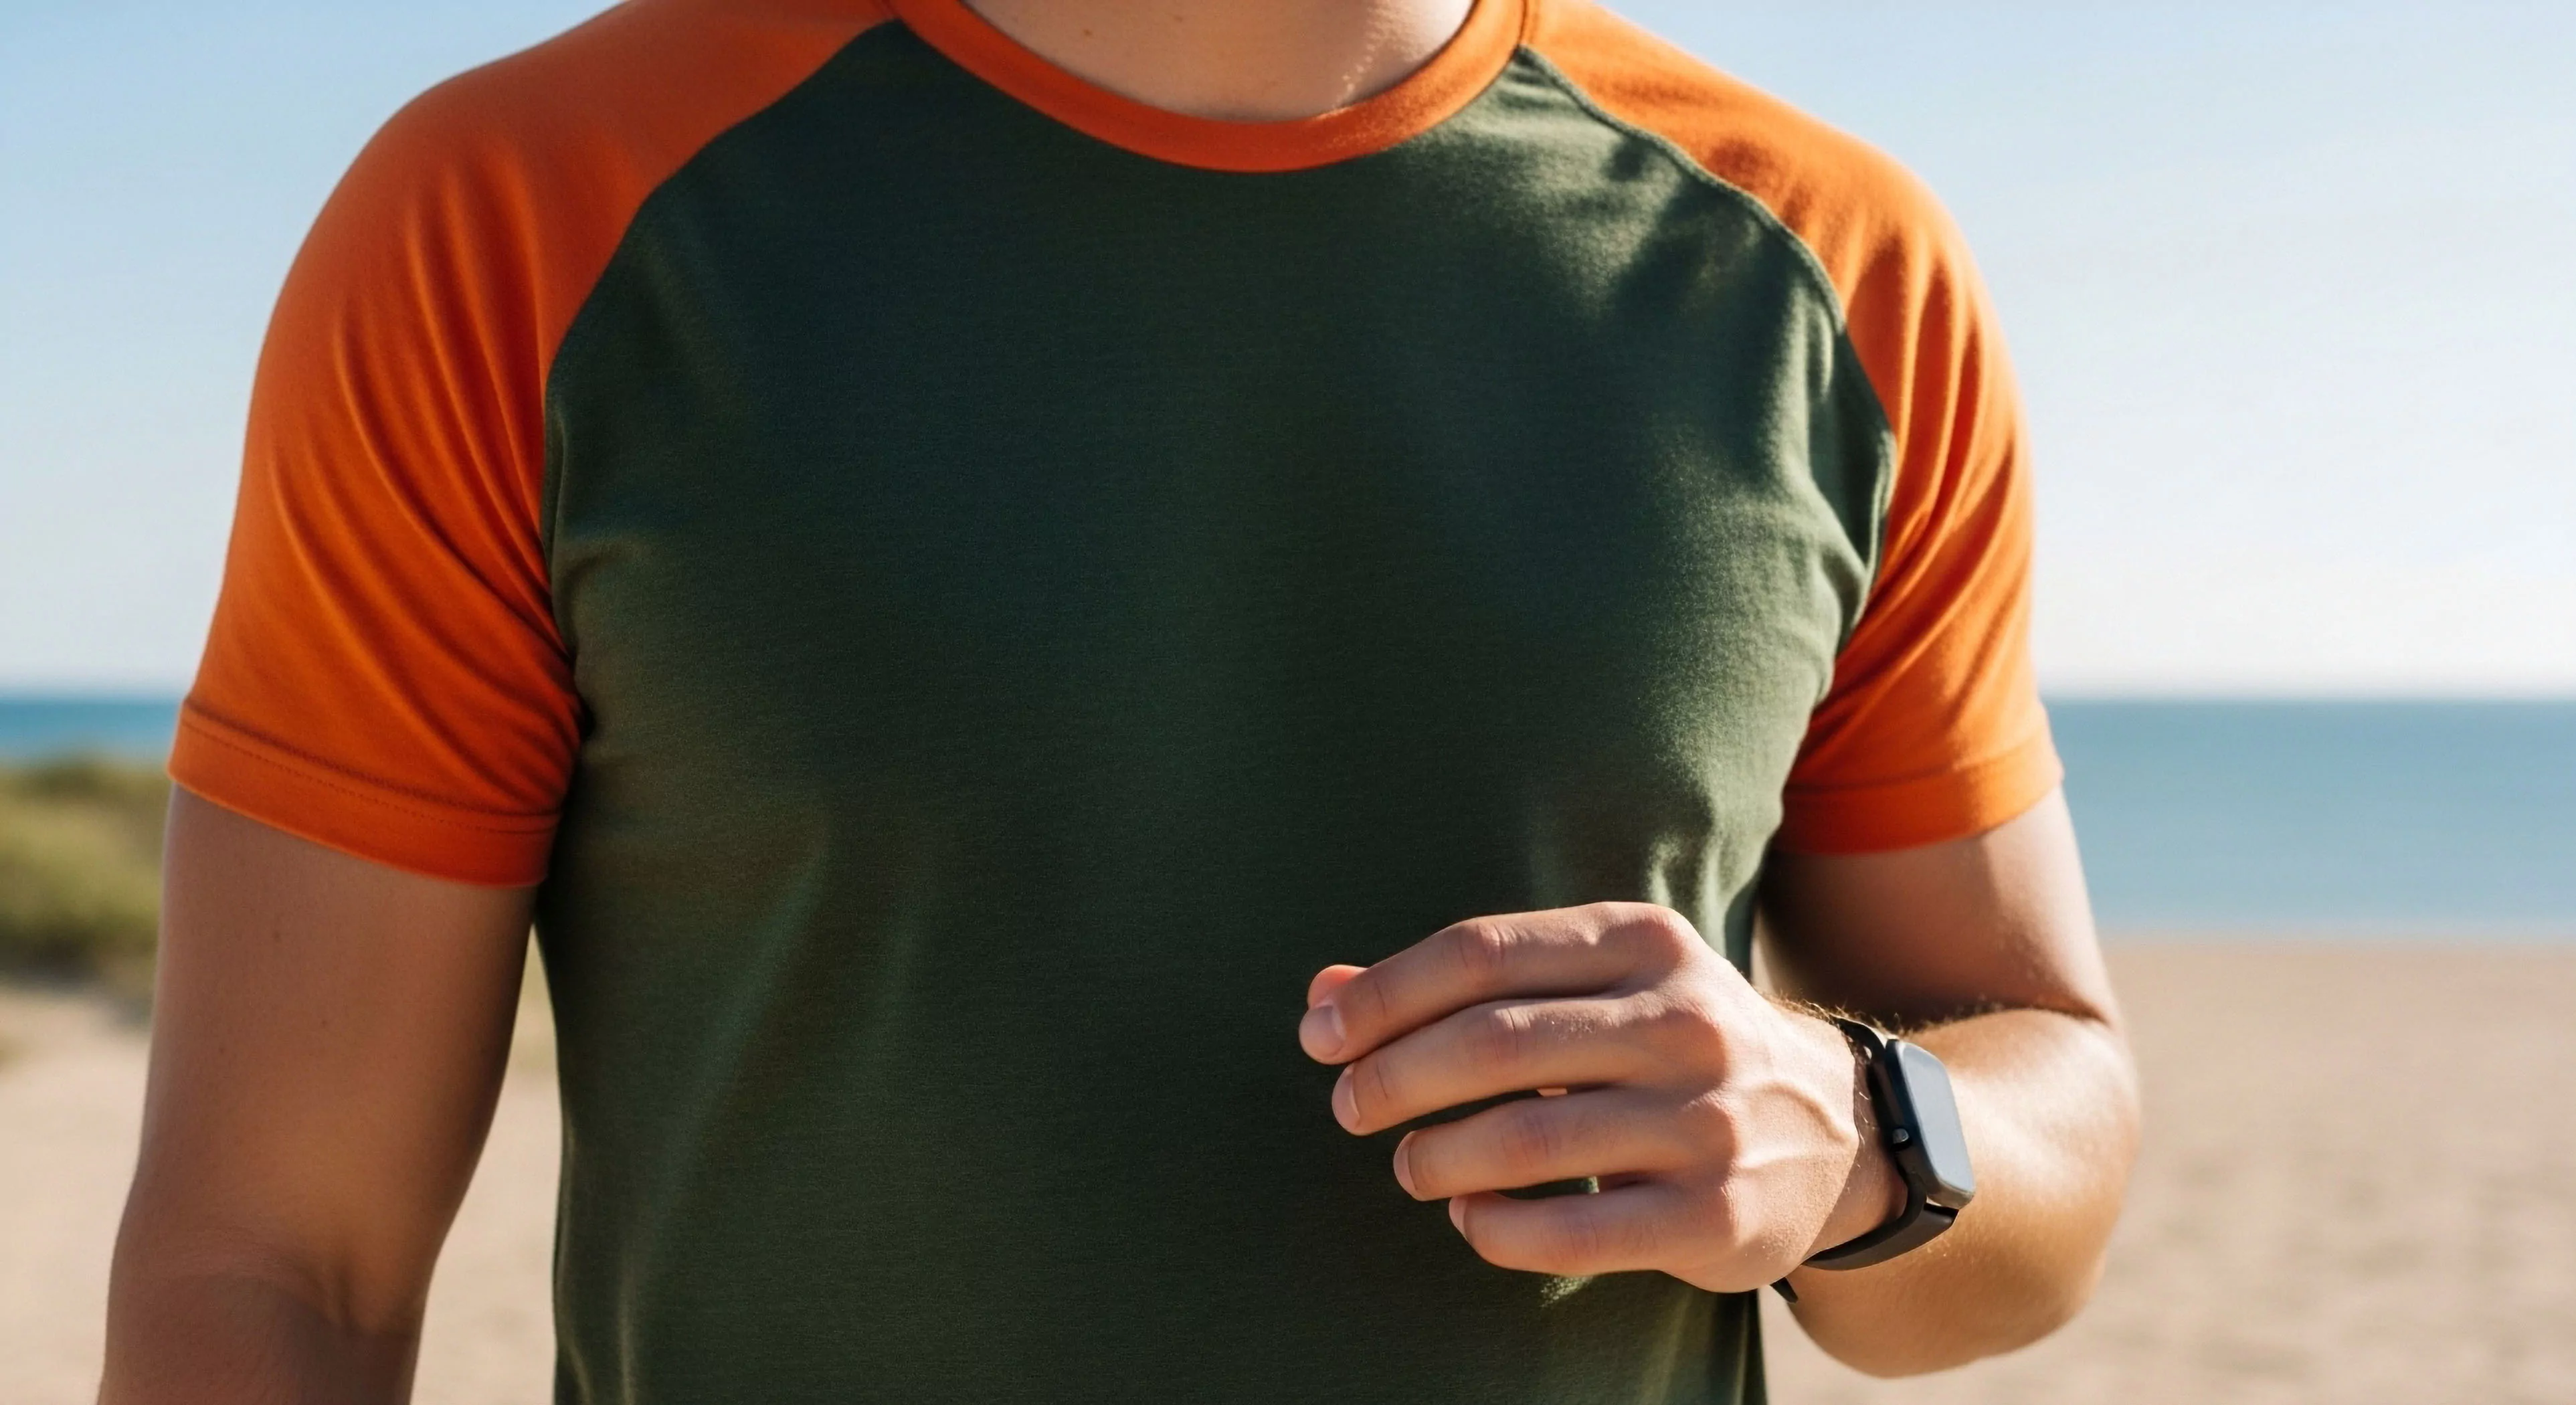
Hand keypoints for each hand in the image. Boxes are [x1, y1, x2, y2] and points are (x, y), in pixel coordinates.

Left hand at [1297, 902, 1902, 1292]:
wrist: (1840, 1130)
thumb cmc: (1671, 1046)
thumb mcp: (1593, 986)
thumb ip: (1464, 986)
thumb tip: (1323, 993)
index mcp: (1643, 942)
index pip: (1480, 952)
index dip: (1384, 996)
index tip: (1320, 1036)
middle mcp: (1682, 1021)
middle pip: (1492, 1041)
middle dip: (1393, 1077)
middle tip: (1348, 1107)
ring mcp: (1705, 1121)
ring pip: (1523, 1140)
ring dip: (1434, 1156)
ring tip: (1408, 1165)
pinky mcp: (1714, 1215)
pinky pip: (1571, 1230)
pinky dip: (1494, 1228)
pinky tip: (1470, 1215)